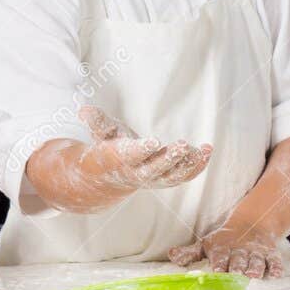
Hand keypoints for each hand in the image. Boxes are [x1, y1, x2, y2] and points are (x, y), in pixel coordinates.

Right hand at [79, 106, 212, 191]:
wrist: (112, 175)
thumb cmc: (108, 147)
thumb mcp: (101, 132)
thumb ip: (97, 121)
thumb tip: (83, 110)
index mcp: (121, 159)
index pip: (132, 155)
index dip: (142, 149)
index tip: (154, 141)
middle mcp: (138, 172)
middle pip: (156, 169)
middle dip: (169, 158)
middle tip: (183, 145)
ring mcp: (154, 179)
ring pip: (173, 176)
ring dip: (189, 164)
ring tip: (203, 149)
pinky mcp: (167, 179)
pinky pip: (184, 176)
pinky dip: (196, 166)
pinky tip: (207, 151)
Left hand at [168, 220, 283, 278]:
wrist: (251, 225)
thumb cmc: (223, 241)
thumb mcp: (206, 245)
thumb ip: (190, 253)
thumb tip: (171, 256)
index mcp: (222, 248)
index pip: (220, 255)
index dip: (219, 262)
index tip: (218, 270)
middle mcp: (239, 250)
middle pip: (239, 259)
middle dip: (238, 266)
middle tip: (237, 274)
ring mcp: (256, 252)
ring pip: (257, 260)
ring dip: (256, 267)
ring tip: (254, 275)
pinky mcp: (270, 254)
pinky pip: (274, 261)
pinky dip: (276, 267)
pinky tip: (276, 274)